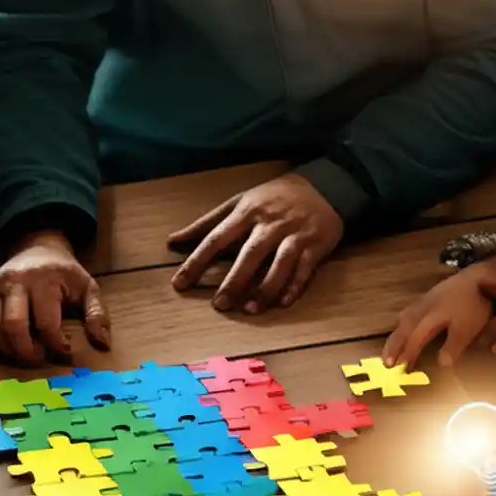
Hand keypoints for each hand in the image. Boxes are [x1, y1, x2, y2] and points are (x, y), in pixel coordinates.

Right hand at [0, 231, 110, 364]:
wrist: (36, 249)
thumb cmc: (64, 274)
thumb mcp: (88, 288)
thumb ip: (97, 314)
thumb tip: (102, 344)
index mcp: (43, 280)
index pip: (46, 322)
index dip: (56, 344)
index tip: (65, 349)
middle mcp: (13, 282)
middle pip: (13, 327)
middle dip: (28, 352)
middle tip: (41, 357)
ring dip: (8, 350)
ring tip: (25, 353)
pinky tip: (7, 347)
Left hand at [169, 173, 343, 313]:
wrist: (323, 185)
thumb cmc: (273, 197)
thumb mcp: (238, 202)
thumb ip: (206, 223)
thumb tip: (172, 241)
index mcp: (246, 212)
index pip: (216, 239)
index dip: (197, 261)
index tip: (180, 283)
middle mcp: (269, 223)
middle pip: (249, 254)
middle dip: (234, 280)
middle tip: (219, 305)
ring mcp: (294, 234)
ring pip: (279, 264)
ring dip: (265, 288)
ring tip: (249, 309)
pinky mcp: (315, 245)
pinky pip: (304, 269)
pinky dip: (294, 286)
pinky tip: (282, 302)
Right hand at [382, 255, 495, 368]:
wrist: (479, 277)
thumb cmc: (474, 305)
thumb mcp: (468, 328)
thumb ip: (453, 346)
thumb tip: (441, 365)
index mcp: (430, 318)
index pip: (414, 339)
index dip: (407, 353)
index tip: (401, 369)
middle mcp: (422, 309)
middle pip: (403, 329)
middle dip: (394, 347)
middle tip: (386, 363)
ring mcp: (424, 301)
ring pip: (403, 320)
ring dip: (395, 336)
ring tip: (390, 349)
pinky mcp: (429, 296)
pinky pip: (408, 312)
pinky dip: (402, 323)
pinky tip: (403, 325)